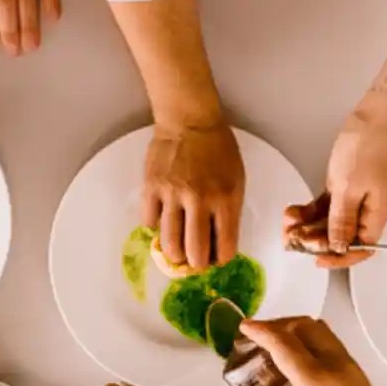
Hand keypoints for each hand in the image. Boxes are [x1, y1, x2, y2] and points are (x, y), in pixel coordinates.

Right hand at [143, 124, 245, 269]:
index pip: (224, 248)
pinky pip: (149, 221)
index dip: (220, 260)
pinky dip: (156, 225)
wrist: (189, 120)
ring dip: (174, 254)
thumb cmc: (218, 149)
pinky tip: (163, 219)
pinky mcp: (151, 187)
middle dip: (196, 265)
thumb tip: (218, 242)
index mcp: (226, 199)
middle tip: (195, 261)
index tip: (216, 258)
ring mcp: (173, 194)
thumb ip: (229, 210)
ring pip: (169, 244)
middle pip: (195, 253)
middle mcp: (199, 200)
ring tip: (177, 251)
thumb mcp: (236, 179)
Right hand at [237, 318, 386, 385]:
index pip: (283, 342)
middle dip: (276, 325)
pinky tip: (298, 361)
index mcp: (315, 380)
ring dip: (294, 330)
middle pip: (303, 325)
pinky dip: (309, 340)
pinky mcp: (358, 372)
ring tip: (276, 347)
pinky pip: (329, 341)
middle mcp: (334, 364)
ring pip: (319, 329)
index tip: (243, 327)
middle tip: (258, 339)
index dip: (260, 331)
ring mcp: (350, 365)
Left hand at [285, 98, 386, 268]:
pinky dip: (308, 212)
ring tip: (287, 221)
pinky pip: (323, 209)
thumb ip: (341, 221)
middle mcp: (365, 214)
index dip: (338, 258)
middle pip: (339, 239)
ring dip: (306, 225)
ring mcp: (353, 202)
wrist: (369, 123)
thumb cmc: (364, 152)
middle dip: (314, 240)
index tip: (316, 258)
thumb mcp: (348, 190)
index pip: (359, 250)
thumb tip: (339, 248)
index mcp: (374, 217)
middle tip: (293, 237)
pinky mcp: (341, 191)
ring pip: (327, 224)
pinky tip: (292, 211)